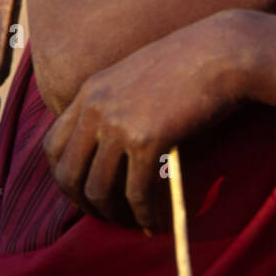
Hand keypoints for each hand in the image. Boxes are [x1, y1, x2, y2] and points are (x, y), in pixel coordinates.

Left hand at [42, 9, 252, 232]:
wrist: (222, 51)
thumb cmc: (191, 61)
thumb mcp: (139, 74)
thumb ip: (118, 102)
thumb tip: (115, 144)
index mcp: (91, 90)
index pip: (53, 145)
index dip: (65, 176)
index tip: (85, 191)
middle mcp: (96, 107)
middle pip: (67, 173)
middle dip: (84, 202)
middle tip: (107, 215)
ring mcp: (118, 124)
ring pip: (98, 189)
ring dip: (114, 214)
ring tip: (133, 223)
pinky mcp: (147, 140)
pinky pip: (135, 192)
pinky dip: (143, 214)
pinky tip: (155, 222)